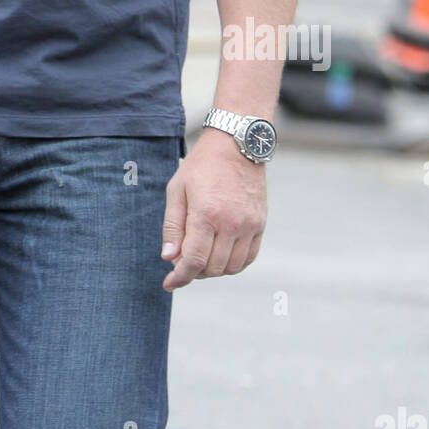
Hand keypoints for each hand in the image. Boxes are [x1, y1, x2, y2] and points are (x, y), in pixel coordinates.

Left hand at [160, 127, 266, 289]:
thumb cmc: (202, 165)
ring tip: (201, 255)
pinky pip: (248, 258)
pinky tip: (220, 254)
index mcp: (206, 214)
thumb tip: (169, 258)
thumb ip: (172, 226)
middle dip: (194, 271)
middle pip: (212, 268)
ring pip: (231, 267)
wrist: (236, 145)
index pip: (194, 260)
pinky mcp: (260, 224)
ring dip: (213, 269)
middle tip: (182, 260)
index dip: (180, 277)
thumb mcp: (177, 189)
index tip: (169, 284)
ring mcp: (249, 225)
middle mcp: (231, 223)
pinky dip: (233, 264)